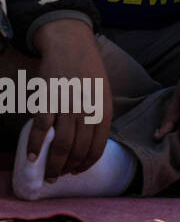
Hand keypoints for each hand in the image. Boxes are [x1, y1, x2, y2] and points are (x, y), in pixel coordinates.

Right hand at [30, 18, 112, 178]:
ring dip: (54, 164)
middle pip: (79, 148)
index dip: (88, 162)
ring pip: (62, 144)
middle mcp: (88, 109)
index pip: (98, 145)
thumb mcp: (103, 92)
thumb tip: (93, 142)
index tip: (79, 171)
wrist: (71, 44)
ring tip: (49, 174)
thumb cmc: (88, 70)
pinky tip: (32, 157)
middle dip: (70, 167)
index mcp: (104, 108)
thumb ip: (99, 115)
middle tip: (61, 176)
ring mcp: (68, 105)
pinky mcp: (48, 100)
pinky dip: (35, 146)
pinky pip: (41, 129)